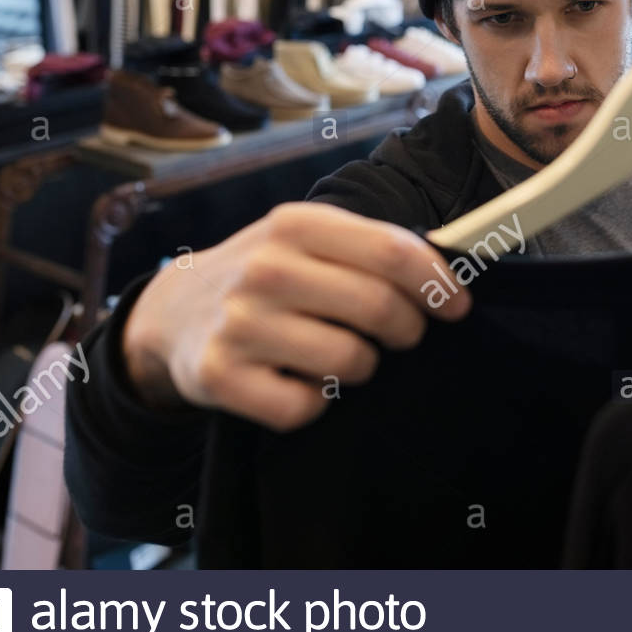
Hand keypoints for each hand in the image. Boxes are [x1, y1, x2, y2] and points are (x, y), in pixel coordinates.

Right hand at [121, 202, 470, 430]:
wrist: (174, 312)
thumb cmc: (268, 273)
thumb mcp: (309, 238)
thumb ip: (372, 246)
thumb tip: (450, 273)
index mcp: (296, 223)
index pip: (393, 252)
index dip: (437, 284)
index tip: (457, 307)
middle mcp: (265, 268)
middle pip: (380, 307)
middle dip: (409, 329)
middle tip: (404, 334)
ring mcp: (239, 323)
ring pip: (351, 361)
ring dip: (364, 365)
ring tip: (342, 352)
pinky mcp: (219, 376)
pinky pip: (305, 407)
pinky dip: (317, 401)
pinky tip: (301, 379)